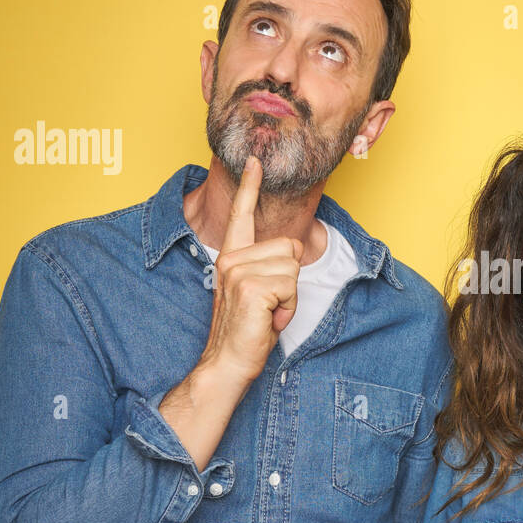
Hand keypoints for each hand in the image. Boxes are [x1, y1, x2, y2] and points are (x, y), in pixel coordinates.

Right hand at [198, 156, 302, 383]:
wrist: (229, 362)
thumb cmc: (247, 331)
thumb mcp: (257, 292)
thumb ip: (266, 268)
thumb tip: (289, 254)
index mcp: (232, 257)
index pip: (241, 215)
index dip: (250, 186)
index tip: (255, 160)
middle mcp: (231, 258)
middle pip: (289, 247)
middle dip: (291, 281)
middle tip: (270, 305)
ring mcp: (238, 270)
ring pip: (293, 268)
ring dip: (289, 296)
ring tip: (267, 313)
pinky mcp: (250, 286)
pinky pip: (291, 285)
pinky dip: (287, 307)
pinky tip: (268, 319)